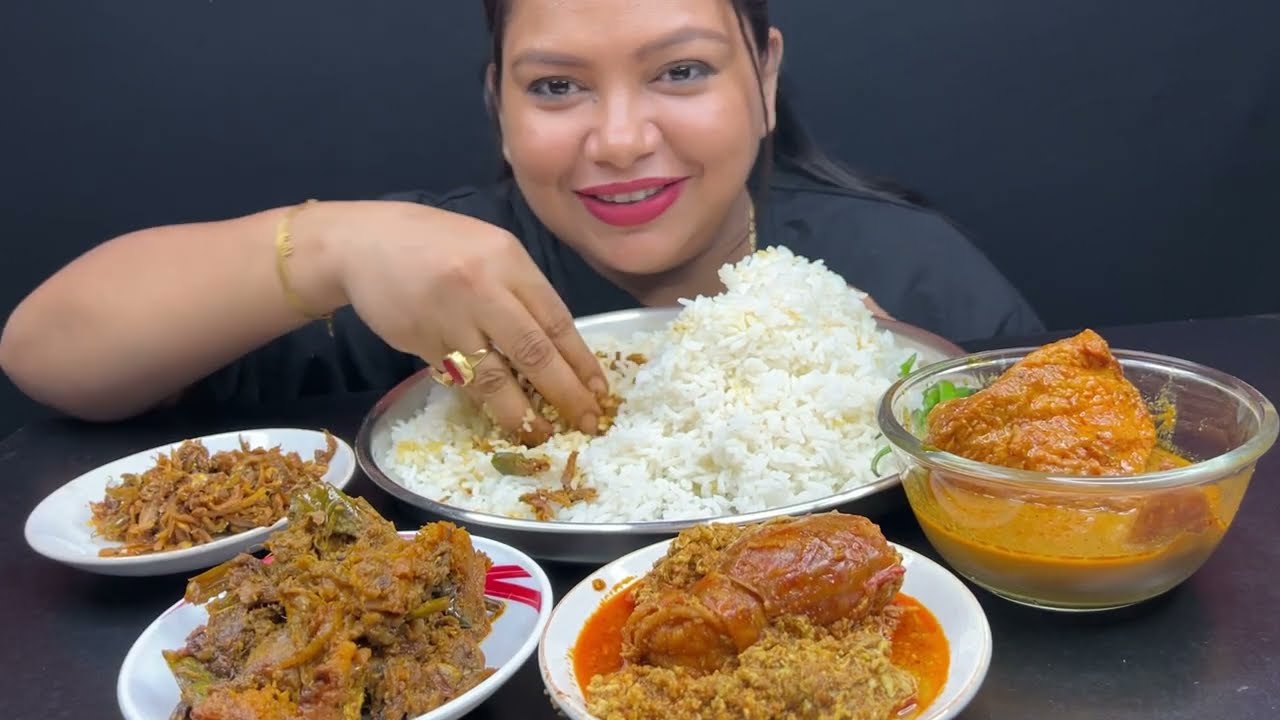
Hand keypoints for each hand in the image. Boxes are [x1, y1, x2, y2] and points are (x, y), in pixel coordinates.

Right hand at [333, 202, 605, 444]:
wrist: (363, 244)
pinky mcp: (423, 342)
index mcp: (509, 260)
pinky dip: (485, 402)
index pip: (557, 319)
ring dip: (523, 411)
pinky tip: (502, 415)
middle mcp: (484, 286)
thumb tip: (556, 345)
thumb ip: (521, 290)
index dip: (582, 361)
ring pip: (497, 376)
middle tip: (586, 422)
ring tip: (543, 432)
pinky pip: (462, 379)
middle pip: (535, 350)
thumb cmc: (435, 244)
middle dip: (566, 392)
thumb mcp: (489, 250)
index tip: (601, 392)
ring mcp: (451, 316)